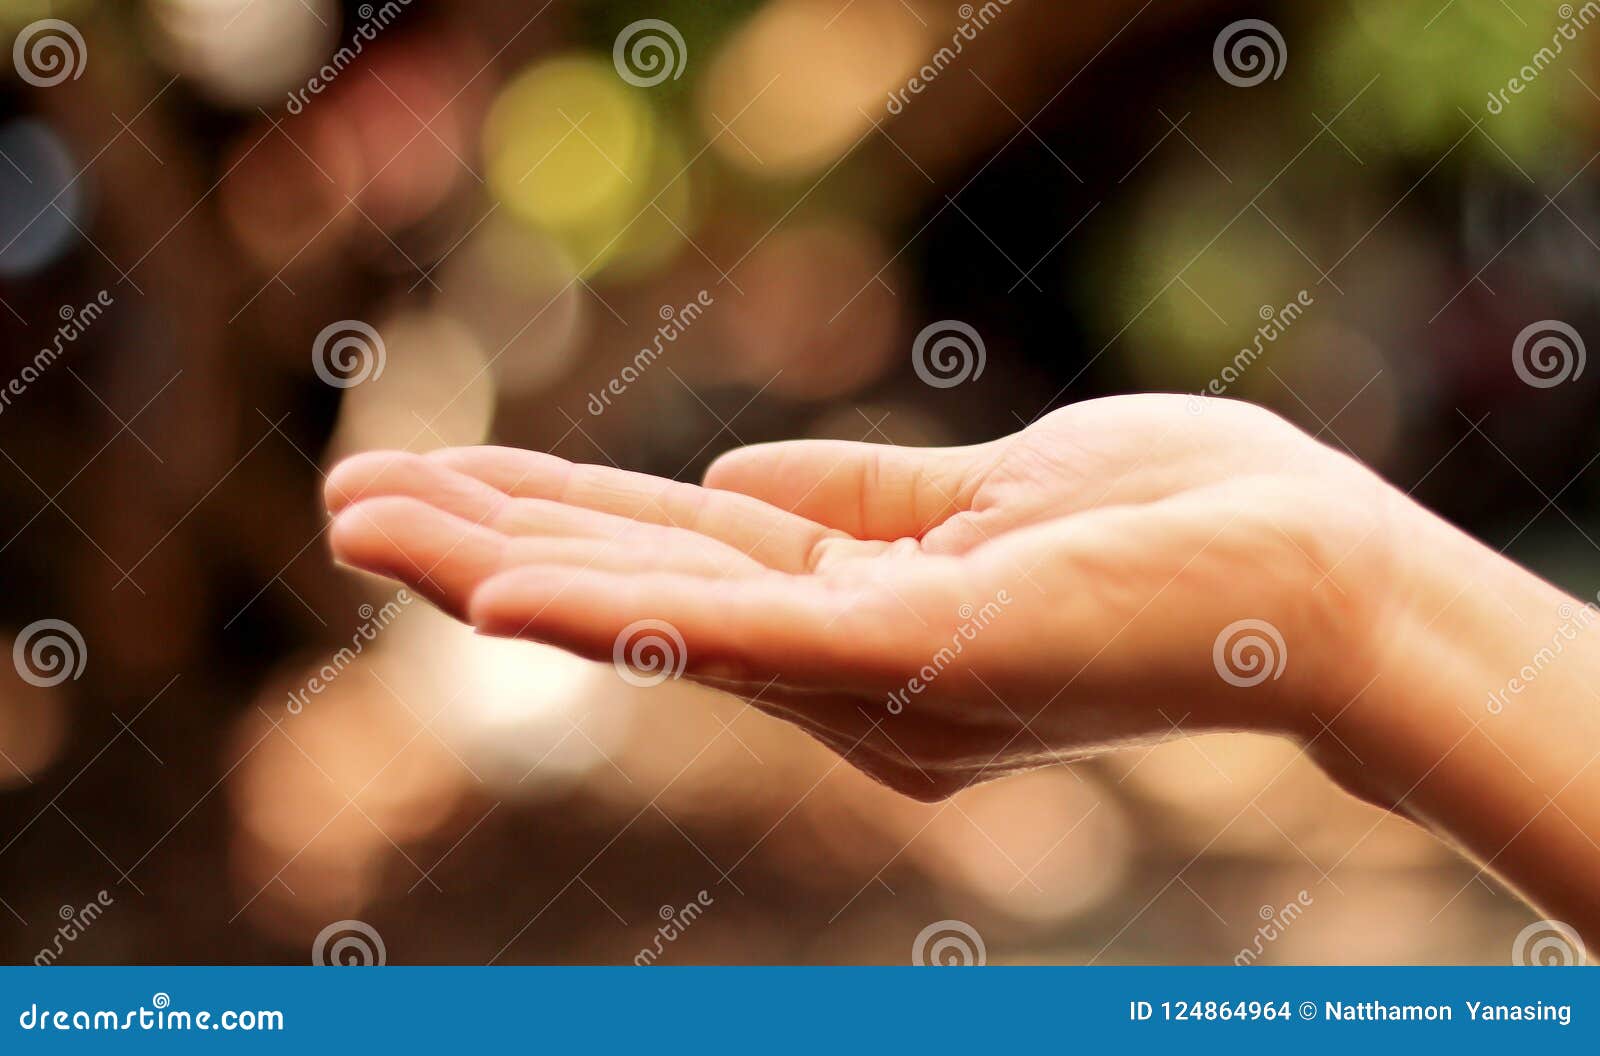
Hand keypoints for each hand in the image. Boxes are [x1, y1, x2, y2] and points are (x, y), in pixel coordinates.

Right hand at [323, 394, 1399, 799]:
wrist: (1322, 578)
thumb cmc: (1172, 526)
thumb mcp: (984, 494)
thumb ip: (851, 499)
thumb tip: (724, 474)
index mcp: (857, 619)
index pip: (679, 559)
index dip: (556, 524)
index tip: (442, 487)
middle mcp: (846, 674)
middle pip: (643, 590)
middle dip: (489, 547)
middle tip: (346, 507)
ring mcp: (878, 681)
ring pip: (663, 615)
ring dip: (507, 572)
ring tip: (369, 529)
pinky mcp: (924, 663)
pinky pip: (748, 639)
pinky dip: (620, 620)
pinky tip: (504, 602)